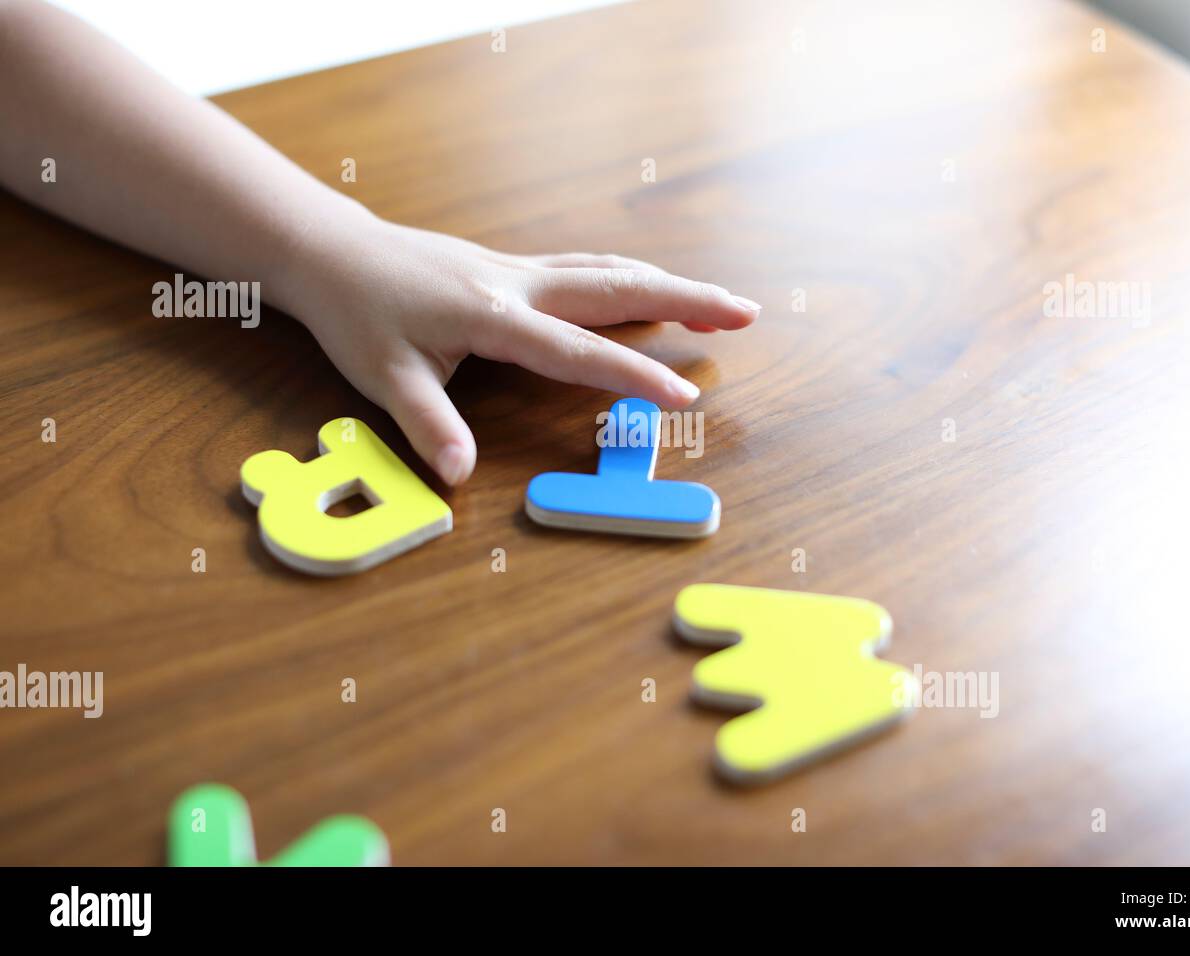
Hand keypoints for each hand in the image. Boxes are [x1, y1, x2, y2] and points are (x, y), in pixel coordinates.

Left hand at [285, 214, 759, 485]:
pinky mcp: (515, 269)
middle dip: (687, 299)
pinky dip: (632, 277)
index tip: (685, 397)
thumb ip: (428, 425)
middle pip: (618, 290)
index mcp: (496, 317)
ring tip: (720, 301)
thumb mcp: (384, 376)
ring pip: (610, 272)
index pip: (579, 352)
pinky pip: (589, 269)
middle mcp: (520, 286)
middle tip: (746, 313)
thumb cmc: (357, 315)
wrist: (334, 252)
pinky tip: (649, 286)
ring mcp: (521, 271)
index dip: (633, 377)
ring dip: (669, 283)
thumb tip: (459, 476)